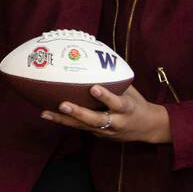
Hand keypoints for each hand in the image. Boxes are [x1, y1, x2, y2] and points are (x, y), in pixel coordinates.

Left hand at [40, 84, 171, 144]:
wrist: (147, 128)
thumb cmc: (136, 103)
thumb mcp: (131, 91)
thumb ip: (116, 80)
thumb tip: (98, 56)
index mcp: (127, 109)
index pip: (118, 103)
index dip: (106, 97)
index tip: (94, 88)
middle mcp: (116, 122)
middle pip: (96, 120)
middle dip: (79, 113)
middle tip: (63, 104)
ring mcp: (106, 131)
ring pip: (83, 127)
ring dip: (63, 120)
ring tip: (45, 113)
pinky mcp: (97, 135)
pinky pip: (79, 127)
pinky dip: (64, 121)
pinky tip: (47, 114)